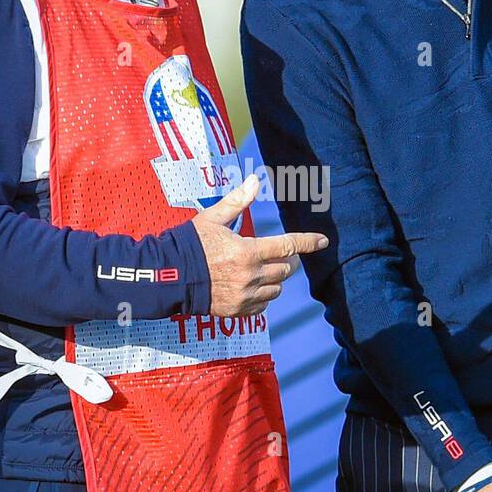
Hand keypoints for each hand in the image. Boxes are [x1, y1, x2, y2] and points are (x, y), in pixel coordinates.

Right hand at [191, 173, 328, 316]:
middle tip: (280, 254)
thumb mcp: (212, 218)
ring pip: (277, 288)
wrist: (169, 277)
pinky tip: (251, 286)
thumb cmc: (190, 244)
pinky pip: (263, 306)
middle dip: (287, 260)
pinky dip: (263, 296)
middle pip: (285, 269)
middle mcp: (250, 276)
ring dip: (275, 278)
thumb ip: (237, 202)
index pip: (287, 246)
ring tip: (260, 270)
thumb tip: (254, 181)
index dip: (307, 242)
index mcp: (247, 251)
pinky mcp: (237, 311)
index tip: (323, 241)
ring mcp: (244, 296)